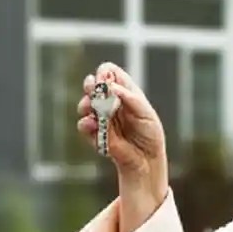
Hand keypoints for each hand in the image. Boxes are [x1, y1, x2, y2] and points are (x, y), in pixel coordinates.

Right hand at [76, 62, 166, 180]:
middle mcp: (109, 101)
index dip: (105, 72)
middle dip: (90, 85)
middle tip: (92, 88)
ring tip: (91, 108)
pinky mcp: (94, 133)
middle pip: (92, 84)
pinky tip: (93, 125)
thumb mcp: (146, 113)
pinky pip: (83, 125)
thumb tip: (112, 87)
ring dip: (86, 104)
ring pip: (84, 103)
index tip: (104, 78)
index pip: (110, 72)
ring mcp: (100, 116)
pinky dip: (86, 124)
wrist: (145, 158)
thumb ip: (131, 98)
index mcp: (124, 91)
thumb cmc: (149, 133)